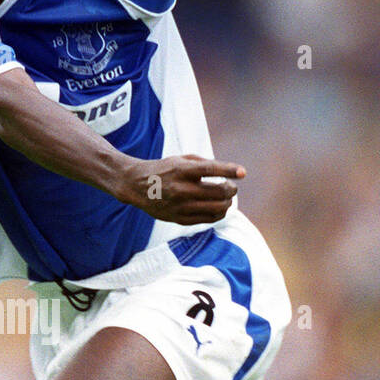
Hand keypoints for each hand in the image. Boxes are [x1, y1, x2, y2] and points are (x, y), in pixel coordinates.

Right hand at [123, 153, 244, 223]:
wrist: (137, 186)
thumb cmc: (164, 170)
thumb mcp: (181, 159)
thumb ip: (204, 164)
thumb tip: (230, 174)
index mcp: (181, 170)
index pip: (210, 169)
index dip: (229, 170)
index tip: (242, 172)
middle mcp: (181, 189)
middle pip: (218, 192)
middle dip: (231, 189)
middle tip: (231, 187)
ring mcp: (180, 206)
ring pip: (216, 209)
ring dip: (227, 203)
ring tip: (226, 198)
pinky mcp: (179, 219)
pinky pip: (207, 219)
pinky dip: (218, 213)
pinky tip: (219, 207)